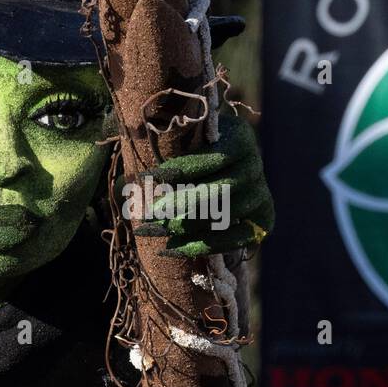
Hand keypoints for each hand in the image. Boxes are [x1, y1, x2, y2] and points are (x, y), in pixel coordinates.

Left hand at [124, 111, 273, 257]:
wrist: (232, 166)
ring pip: (218, 218)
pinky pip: (228, 241)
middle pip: (217, 192)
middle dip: (177, 204)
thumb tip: (125, 178)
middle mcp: (255, 168)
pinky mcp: (261, 223)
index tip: (146, 178)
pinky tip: (166, 250)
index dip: (180, 170)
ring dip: (179, 228)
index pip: (213, 159)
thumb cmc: (199, 147)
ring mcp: (260, 197)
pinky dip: (196, 247)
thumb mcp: (190, 136)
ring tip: (146, 231)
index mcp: (241, 139)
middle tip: (145, 214)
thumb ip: (169, 147)